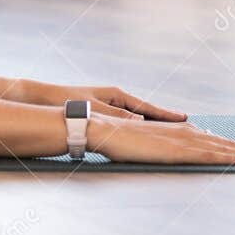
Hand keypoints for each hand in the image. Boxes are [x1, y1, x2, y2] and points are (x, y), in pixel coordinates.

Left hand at [22, 81, 185, 121]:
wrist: (44, 98)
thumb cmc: (69, 101)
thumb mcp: (97, 110)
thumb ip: (118, 118)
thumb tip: (141, 124)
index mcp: (118, 96)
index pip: (149, 108)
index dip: (167, 115)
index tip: (186, 119)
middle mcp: (117, 99)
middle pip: (148, 113)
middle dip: (166, 121)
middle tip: (190, 129)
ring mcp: (111, 106)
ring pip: (138, 119)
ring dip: (153, 126)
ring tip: (173, 134)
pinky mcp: (103, 114)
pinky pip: (127, 123)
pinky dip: (138, 129)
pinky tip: (144, 138)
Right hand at [88, 115, 234, 164]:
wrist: (102, 129)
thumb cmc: (118, 138)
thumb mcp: (147, 140)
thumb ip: (167, 142)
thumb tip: (185, 143)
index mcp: (176, 131)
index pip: (211, 139)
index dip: (232, 145)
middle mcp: (183, 132)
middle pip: (222, 141)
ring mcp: (180, 140)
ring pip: (221, 146)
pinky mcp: (175, 150)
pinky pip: (207, 154)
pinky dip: (226, 156)